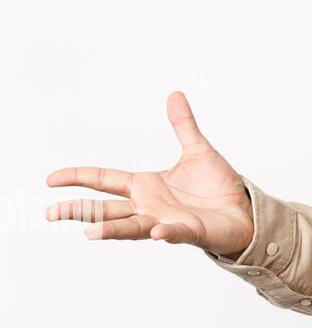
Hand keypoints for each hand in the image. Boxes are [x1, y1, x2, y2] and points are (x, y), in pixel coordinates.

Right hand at [45, 91, 254, 256]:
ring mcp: (166, 221)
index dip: (78, 177)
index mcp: (146, 186)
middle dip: (79, 210)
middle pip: (106, 209)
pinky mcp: (190, 232)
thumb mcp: (198, 150)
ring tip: (90, 233)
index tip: (51, 179)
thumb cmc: (218, 188)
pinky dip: (165, 233)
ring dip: (112, 230)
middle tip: (50, 213)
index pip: (104, 180)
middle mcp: (149, 206)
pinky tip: (157, 231)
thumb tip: (175, 94)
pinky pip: (175, 233)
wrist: (244, 212)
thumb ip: (183, 125)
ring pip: (132, 227)